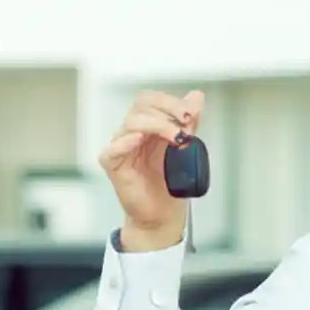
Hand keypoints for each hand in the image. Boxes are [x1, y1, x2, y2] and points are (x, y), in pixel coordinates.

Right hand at [98, 90, 205, 250]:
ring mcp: (121, 148)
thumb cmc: (170, 182)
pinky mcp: (113, 166)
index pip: (150, 99)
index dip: (170, 102)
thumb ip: (189, 122)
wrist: (164, 212)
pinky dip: (125, 142)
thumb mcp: (185, 147)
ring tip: (177, 137)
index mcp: (147, 125)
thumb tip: (197, 96)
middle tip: (187, 124)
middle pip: (141, 106)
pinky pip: (112, 150)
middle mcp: (131, 133)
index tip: (191, 113)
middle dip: (168, 111)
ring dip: (158, 125)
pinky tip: (139, 139)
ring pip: (132, 123)